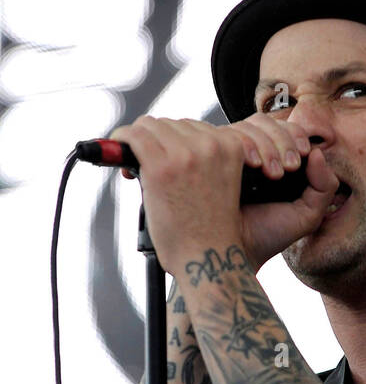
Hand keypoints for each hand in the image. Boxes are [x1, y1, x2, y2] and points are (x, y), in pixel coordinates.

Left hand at [110, 115, 340, 275]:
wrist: (209, 260)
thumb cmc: (212, 232)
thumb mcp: (221, 183)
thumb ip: (202, 158)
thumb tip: (162, 138)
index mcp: (230, 148)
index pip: (194, 126)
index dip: (176, 141)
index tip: (167, 158)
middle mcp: (209, 146)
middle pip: (171, 123)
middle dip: (158, 141)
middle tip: (149, 166)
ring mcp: (184, 155)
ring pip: (151, 125)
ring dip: (141, 141)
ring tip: (137, 166)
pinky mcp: (160, 167)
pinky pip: (133, 137)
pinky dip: (121, 140)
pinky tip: (117, 149)